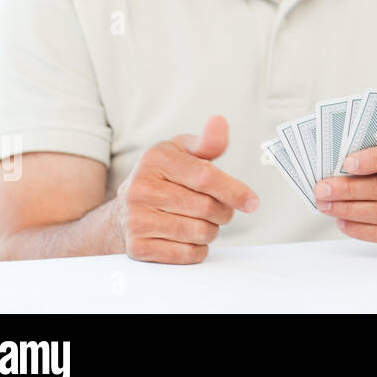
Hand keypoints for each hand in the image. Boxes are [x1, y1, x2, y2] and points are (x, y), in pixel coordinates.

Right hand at [112, 115, 258, 263]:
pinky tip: (189, 237)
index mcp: (156, 159)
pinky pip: (187, 255)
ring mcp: (136, 219)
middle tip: (220, 210)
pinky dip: (198, 249)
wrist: (124, 210)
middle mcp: (140, 188)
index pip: (206, 177)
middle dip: (224, 212)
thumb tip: (219, 122)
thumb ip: (207, 142)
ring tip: (202, 221)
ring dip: (212, 231)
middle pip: (207, 207)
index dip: (235, 190)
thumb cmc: (163, 176)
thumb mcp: (182, 152)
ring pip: (200, 232)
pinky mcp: (138, 247)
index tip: (252, 202)